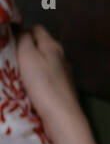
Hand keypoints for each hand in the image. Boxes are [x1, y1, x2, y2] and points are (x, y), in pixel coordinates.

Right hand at [15, 25, 84, 139]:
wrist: (61, 115)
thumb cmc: (42, 83)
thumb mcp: (27, 55)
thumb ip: (23, 40)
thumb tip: (21, 31)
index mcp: (53, 46)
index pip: (36, 29)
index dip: (21, 31)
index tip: (9, 41)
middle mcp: (62, 57)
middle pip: (40, 45)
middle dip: (25, 48)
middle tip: (11, 57)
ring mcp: (64, 73)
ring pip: (44, 62)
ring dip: (31, 64)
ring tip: (17, 71)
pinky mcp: (63, 88)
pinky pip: (47, 76)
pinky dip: (38, 77)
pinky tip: (29, 85)